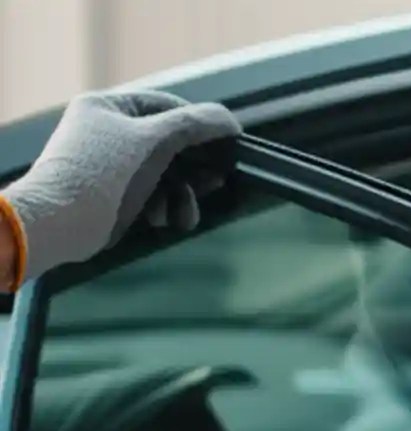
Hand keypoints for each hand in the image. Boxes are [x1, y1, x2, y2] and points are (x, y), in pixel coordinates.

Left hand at [0, 91, 240, 283]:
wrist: (58, 224)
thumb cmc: (103, 173)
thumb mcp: (153, 141)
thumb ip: (194, 125)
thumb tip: (230, 120)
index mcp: (108, 107)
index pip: (167, 106)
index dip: (201, 124)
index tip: (229, 143)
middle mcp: (109, 132)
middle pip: (171, 145)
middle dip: (194, 170)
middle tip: (216, 181)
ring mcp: (111, 165)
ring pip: (165, 174)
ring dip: (181, 195)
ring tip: (183, 214)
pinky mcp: (115, 195)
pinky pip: (153, 195)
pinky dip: (164, 208)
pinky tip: (164, 221)